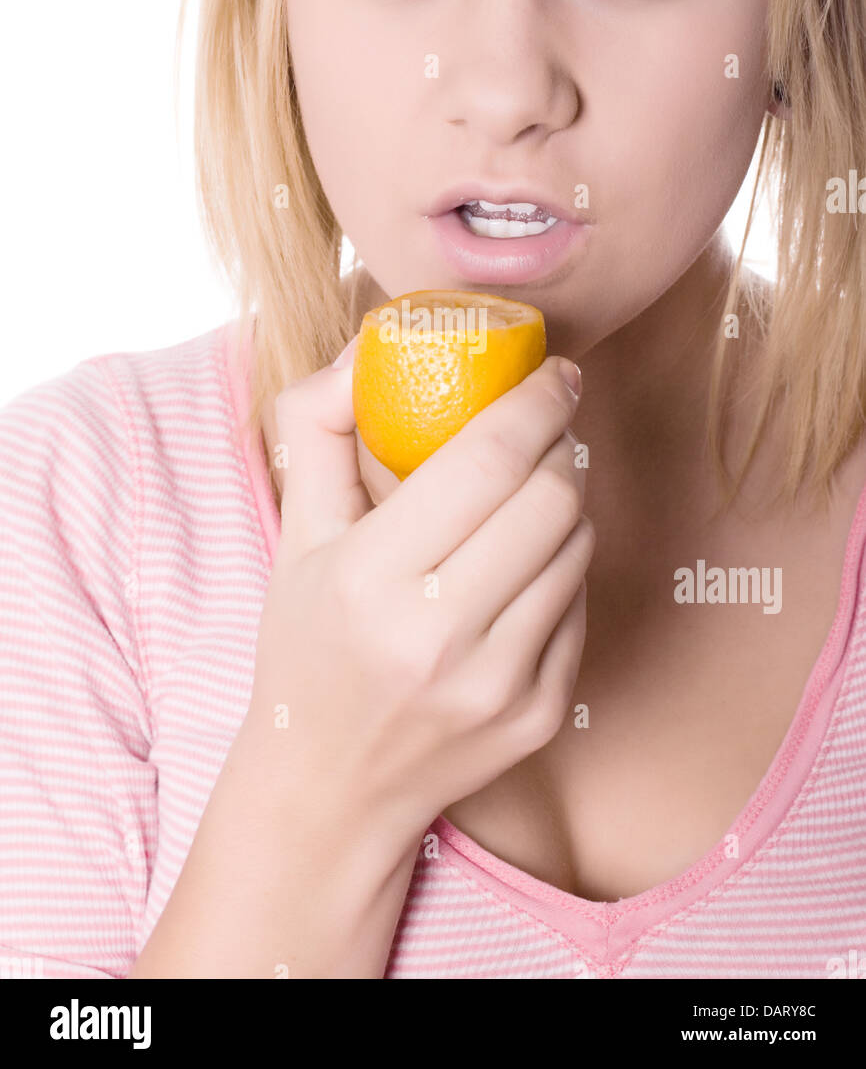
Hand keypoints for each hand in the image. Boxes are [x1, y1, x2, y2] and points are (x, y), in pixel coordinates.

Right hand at [244, 347, 593, 838]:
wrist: (329, 787)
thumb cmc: (308, 645)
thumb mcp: (294, 534)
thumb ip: (317, 427)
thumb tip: (368, 346)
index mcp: (369, 576)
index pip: (487, 459)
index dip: (537, 400)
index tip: (556, 370)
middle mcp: (439, 634)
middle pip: (552, 497)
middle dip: (561, 444)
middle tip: (547, 428)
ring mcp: (498, 683)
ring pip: (579, 546)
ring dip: (568, 501)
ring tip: (532, 495)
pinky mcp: (540, 716)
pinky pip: (582, 605)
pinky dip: (563, 568)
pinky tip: (526, 565)